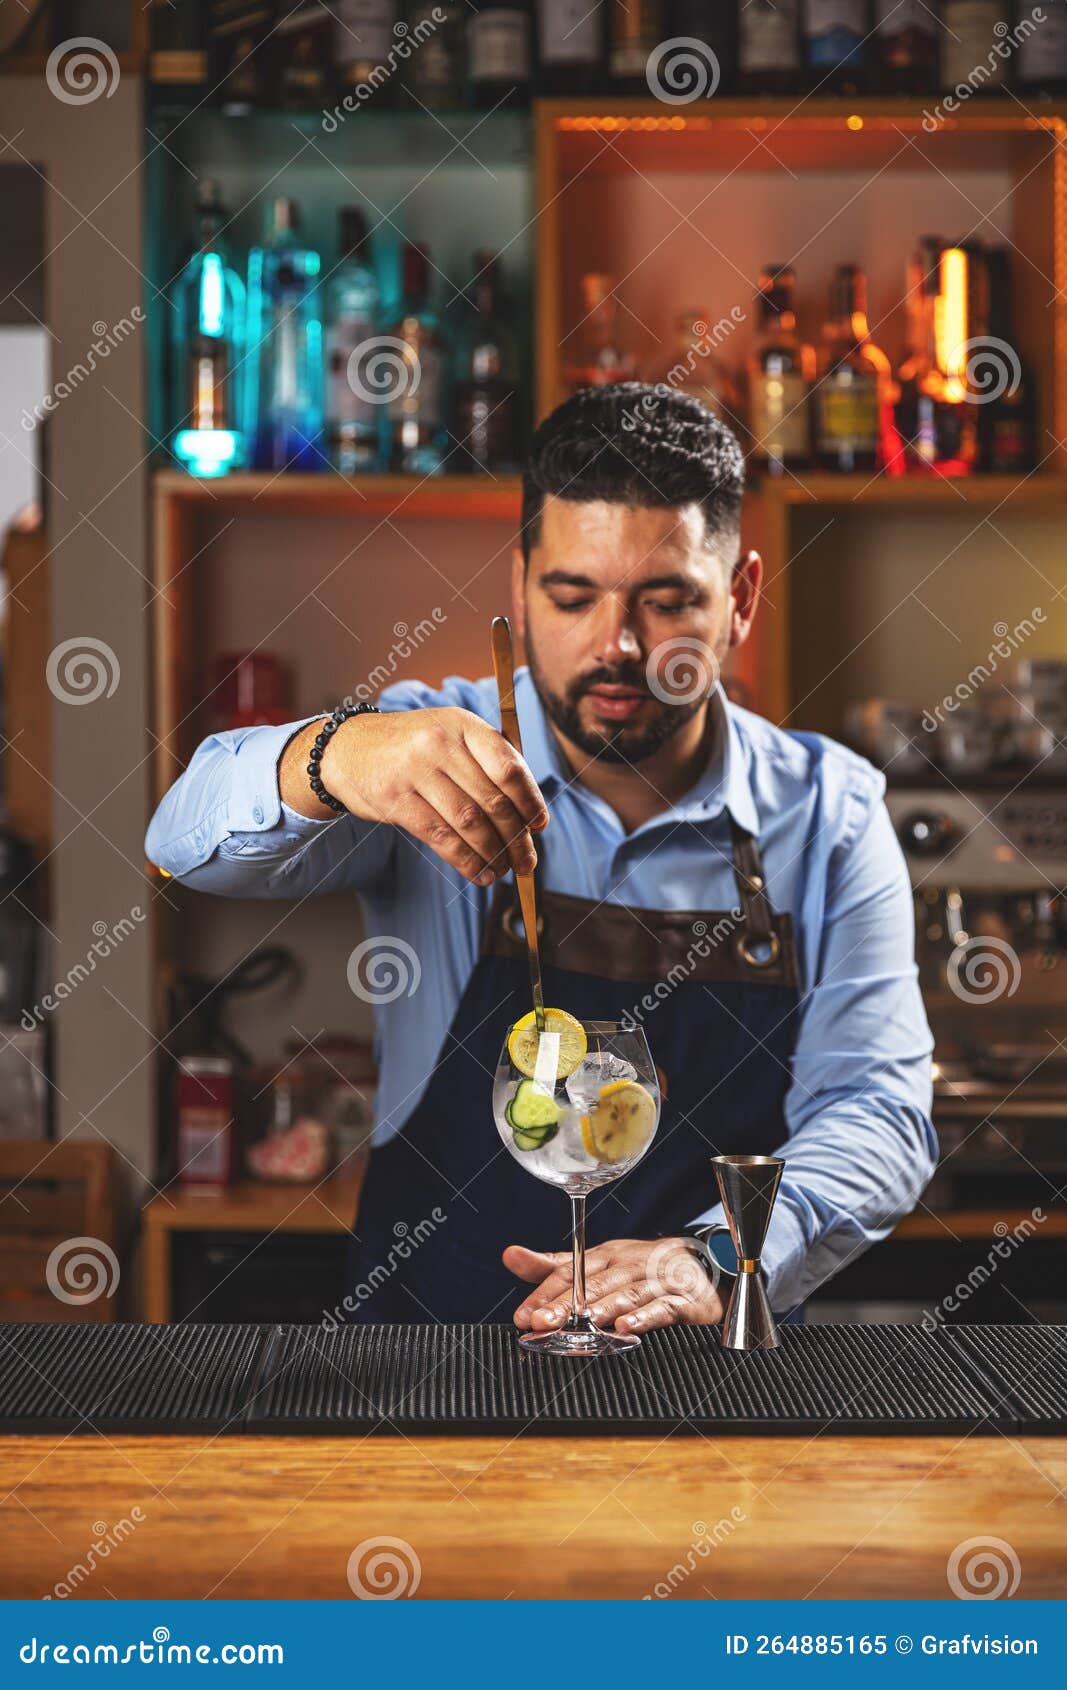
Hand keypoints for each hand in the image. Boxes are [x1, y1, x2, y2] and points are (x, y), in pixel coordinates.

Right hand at [312, 706, 547, 884]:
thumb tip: (530, 814)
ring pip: (469, 822)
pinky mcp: (394, 800)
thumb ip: (488, 762)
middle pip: (492, 800)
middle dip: (516, 838)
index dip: (531, 801)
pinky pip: (441, 837)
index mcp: (463, 725)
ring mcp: (415, 771)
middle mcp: (440, 743)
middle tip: (527, 861)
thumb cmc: (412, 748)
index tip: (539, 825)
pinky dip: (466, 861)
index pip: (509, 767)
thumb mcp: (450, 735)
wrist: (348, 748)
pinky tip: (480, 873)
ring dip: (494, 854)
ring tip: (505, 870)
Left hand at [504, 1239, 723, 1336]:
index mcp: (604, 1256)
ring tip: (582, 1322)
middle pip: (593, 1284)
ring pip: (626, 1293)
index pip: (568, 1273)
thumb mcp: (596, 1265)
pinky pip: (662, 1307)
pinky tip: (627, 1326)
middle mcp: (627, 1264)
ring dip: (603, 1307)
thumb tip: (509, 1255)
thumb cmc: (640, 1269)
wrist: (699, 1269)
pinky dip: (645, 1316)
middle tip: (540, 1322)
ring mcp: (655, 1280)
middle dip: (565, 1305)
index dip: (544, 1293)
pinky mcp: (681, 1299)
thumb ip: (553, 1267)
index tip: (523, 1315)